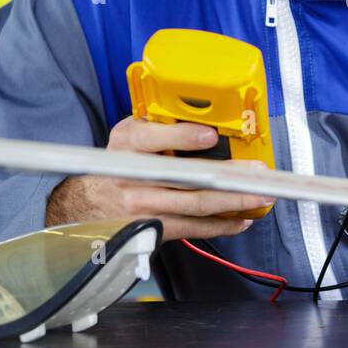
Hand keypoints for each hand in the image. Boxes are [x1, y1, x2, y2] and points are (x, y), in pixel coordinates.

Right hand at [46, 116, 273, 240]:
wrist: (89, 204)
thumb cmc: (120, 161)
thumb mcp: (130, 133)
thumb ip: (161, 124)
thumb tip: (211, 119)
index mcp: (127, 142)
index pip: (152, 138)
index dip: (182, 137)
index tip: (210, 135)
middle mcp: (132, 175)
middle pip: (184, 177)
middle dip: (226, 176)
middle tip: (256, 173)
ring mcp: (142, 205)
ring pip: (194, 205)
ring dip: (233, 202)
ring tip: (259, 196)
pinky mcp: (152, 228)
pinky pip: (192, 228)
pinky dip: (221, 225)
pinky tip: (242, 219)